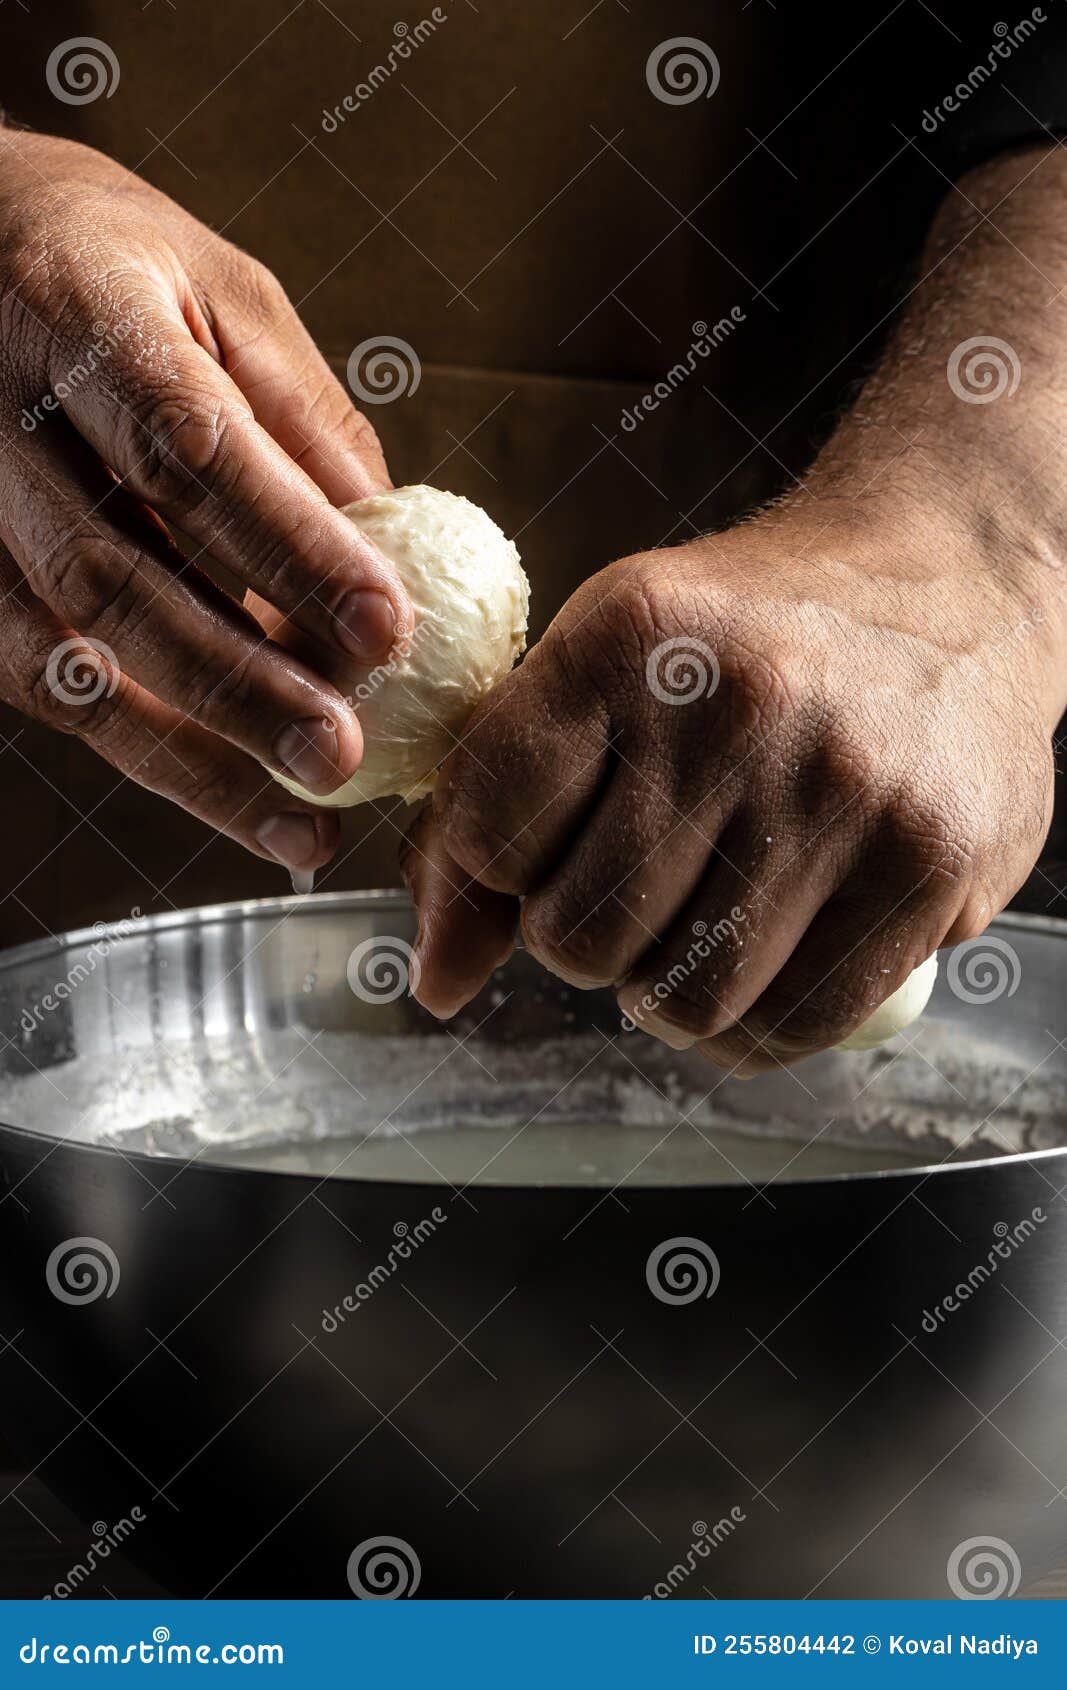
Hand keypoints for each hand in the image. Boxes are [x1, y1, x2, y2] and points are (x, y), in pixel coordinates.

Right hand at [0, 129, 411, 872]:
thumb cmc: (118, 266)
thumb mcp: (226, 294)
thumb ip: (305, 417)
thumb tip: (390, 548)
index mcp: (84, 318)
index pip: (190, 448)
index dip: (289, 546)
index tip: (388, 627)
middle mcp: (0, 420)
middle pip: (112, 576)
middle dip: (235, 681)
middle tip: (339, 755)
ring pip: (60, 658)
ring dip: (186, 755)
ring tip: (296, 825)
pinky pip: (42, 681)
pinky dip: (143, 749)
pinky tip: (230, 793)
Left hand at [406, 498, 1055, 1071]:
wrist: (952, 582)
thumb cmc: (747, 640)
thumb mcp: (603, 669)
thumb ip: (497, 814)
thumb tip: (435, 982)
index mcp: (628, 636)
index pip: (489, 833)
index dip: (496, 871)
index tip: (542, 849)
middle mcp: (737, 709)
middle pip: (580, 938)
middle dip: (583, 938)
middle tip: (633, 890)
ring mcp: (843, 792)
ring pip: (683, 1000)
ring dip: (667, 990)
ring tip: (697, 927)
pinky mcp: (928, 866)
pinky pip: (794, 1025)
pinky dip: (754, 1029)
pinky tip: (761, 969)